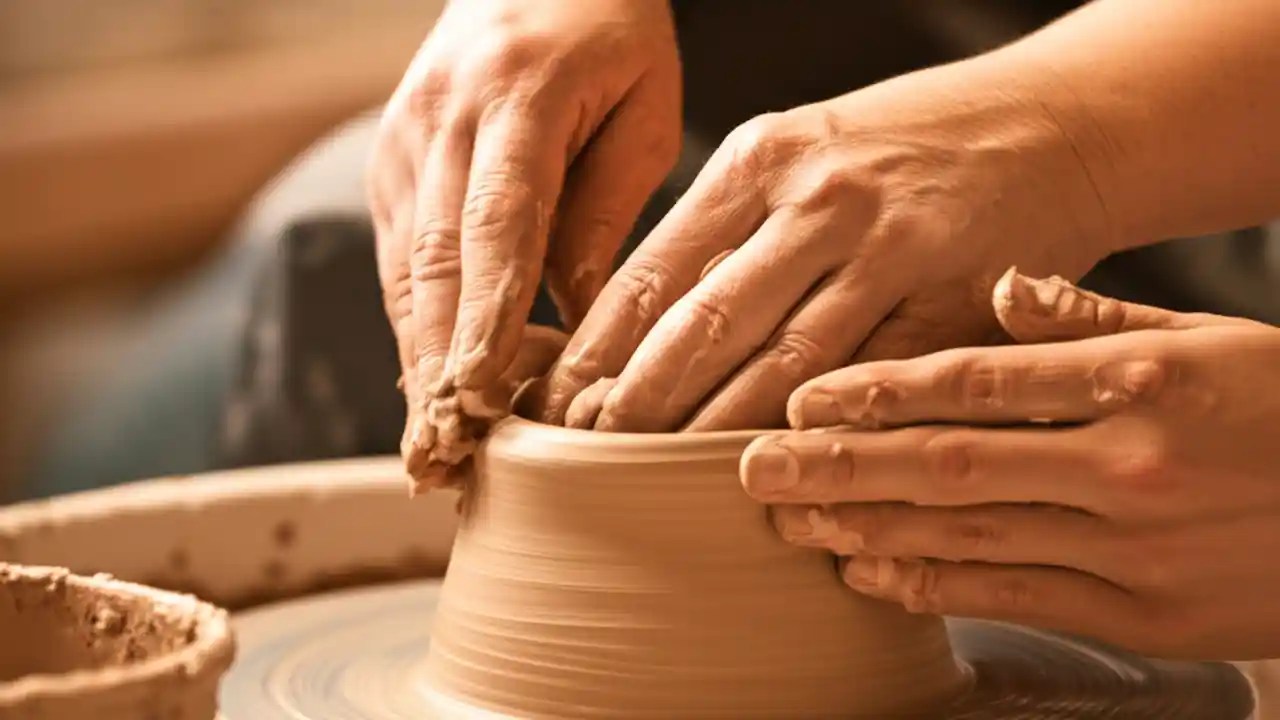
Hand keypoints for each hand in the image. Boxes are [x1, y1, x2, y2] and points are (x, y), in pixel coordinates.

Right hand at [368, 0, 680, 484]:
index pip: (497, 226)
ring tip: (432, 450)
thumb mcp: (644, 109)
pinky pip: (398, 257)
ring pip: (403, 271)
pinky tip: (429, 386)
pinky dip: (414, 327)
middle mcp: (440, 118)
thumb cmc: (612, 35)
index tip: (485, 404)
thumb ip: (607, 211)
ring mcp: (402, 138)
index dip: (488, 324)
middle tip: (445, 462)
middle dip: (437, 370)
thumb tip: (575, 326)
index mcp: (518, 97)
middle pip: (434, 263)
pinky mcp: (389, 159)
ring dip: (416, 363)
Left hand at [532, 57, 1114, 431]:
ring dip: (713, 434)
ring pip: (781, 365)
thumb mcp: (798, 155)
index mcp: (758, 159)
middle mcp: (816, 197)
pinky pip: (876, 383)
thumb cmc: (904, 150)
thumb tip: (630, 329)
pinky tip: (781, 473)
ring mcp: (889, 247)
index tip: (554, 411)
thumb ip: (724, 233)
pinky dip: (824, 435)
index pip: (649, 272)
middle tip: (586, 465)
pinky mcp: (955, 296)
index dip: (594, 353)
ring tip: (659, 485)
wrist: (1050, 123)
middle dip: (634, 406)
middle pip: (700, 324)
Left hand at [742, 269, 1279, 659]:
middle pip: (950, 464)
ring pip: (969, 536)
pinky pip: (1018, 598)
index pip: (978, 382)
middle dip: (840, 467)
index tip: (805, 400)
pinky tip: (872, 576)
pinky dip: (937, 588)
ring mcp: (1132, 547)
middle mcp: (1124, 465)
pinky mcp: (1145, 616)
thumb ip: (1097, 319)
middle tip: (755, 469)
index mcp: (1138, 383)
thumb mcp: (1211, 338)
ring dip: (868, 530)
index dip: (879, 392)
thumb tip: (1005, 292)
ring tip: (792, 521)